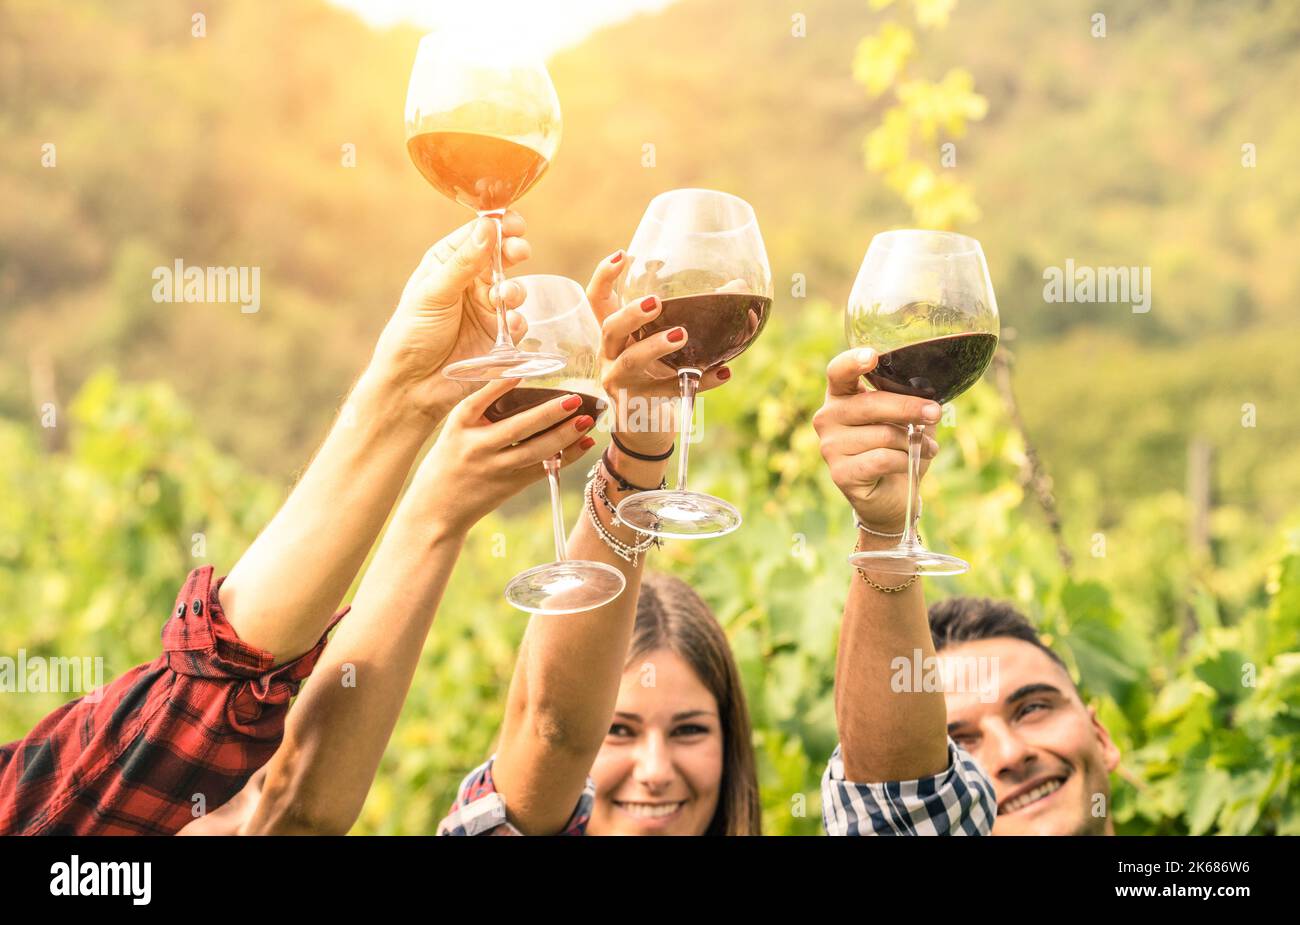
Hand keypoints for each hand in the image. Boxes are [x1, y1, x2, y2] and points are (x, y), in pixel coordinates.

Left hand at [371, 212, 532, 419]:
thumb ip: (464, 263)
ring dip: (515, 289)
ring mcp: (486, 309)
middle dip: (514, 252)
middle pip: (502, 258)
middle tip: (520, 252)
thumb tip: (489, 226)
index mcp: (448, 263)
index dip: (499, 226)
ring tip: (507, 297)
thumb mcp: (434, 293)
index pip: (478, 236)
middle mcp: (470, 283)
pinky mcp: (498, 337)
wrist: (412, 385)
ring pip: (514, 289)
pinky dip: (517, 320)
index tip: (515, 223)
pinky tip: (509, 325)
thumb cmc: (412, 334)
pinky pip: (518, 322)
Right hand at [416, 375, 598, 532]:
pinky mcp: (510, 485)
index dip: (499, 386)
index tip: (520, 371)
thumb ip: (481, 409)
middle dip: (549, 413)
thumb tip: (519, 380)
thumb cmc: (448, 461)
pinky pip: (543, 469)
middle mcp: (478, 447)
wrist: (436, 510)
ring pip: (536, 451)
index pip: (478, 401)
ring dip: (564, 436)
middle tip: (574, 399)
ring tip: (586, 420)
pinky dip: (567, 457)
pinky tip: (585, 443)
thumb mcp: (454, 430)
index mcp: (459, 427)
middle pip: (518, 428)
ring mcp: (496, 469)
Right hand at [585, 251, 731, 455]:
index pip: (597, 300)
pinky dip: (701, 381)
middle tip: (655, 302)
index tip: (623, 255)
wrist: (643, 429)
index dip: (604, 277)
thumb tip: (738, 286)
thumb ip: (690, 317)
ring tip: (681, 335)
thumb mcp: (661, 346)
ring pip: (632, 361)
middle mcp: (610, 356)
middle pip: (610, 328)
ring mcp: (621, 383)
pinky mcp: (639, 406)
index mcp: (614, 335)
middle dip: (631, 313)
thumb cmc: (655, 376)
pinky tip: (724, 372)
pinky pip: (671, 391)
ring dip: (655, 346)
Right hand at [813, 348, 941, 532]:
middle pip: (870, 404)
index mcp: (841, 396)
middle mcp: (828, 418)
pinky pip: (882, 459)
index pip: (839, 372)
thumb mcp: (904, 419)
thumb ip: (909, 401)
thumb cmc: (897, 449)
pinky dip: (905, 460)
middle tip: (935, 412)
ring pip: (882, 434)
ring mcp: (830, 446)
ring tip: (927, 448)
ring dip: (913, 441)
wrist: (891, 496)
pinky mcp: (840, 473)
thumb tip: (929, 392)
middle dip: (909, 408)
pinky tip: (912, 463)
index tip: (873, 356)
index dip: (853, 362)